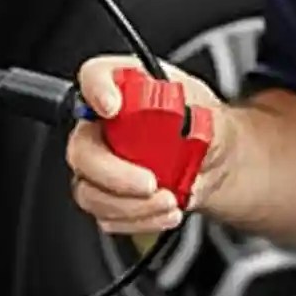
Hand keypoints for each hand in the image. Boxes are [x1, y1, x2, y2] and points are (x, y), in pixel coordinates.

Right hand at [66, 55, 230, 234]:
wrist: (213, 161)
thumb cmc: (203, 124)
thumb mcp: (209, 109)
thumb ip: (194, 113)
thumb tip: (180, 121)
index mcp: (124, 87)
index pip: (95, 76)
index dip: (97, 90)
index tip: (113, 107)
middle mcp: (102, 123)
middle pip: (82, 148)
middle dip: (114, 173)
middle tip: (150, 183)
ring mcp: (99, 162)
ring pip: (90, 191)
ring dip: (131, 205)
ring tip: (169, 201)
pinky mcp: (106, 196)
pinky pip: (107, 216)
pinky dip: (139, 220)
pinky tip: (165, 212)